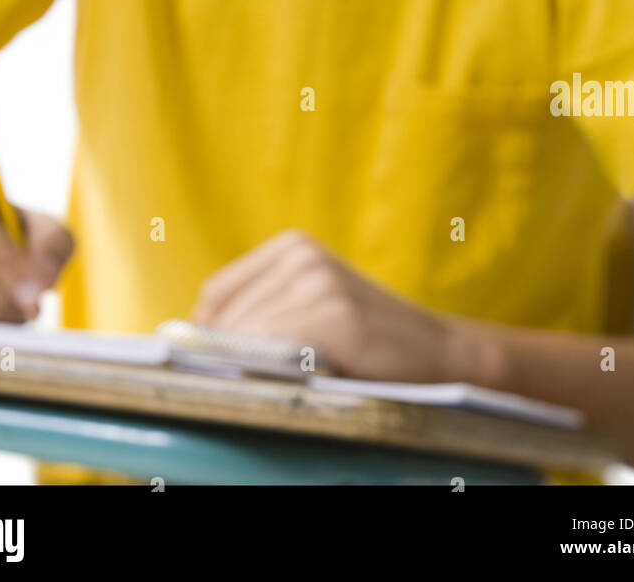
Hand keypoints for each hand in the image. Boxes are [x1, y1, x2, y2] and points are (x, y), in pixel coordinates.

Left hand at [189, 228, 455, 380]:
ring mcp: (319, 280)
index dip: (217, 343)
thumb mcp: (310, 312)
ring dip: (257, 372)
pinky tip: (306, 383)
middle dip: (233, 360)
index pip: (213, 300)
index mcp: (290, 247)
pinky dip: (274, 375)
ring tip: (301, 383)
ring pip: (243, 339)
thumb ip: (258, 313)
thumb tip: (188, 338)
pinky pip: (270, 350)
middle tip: (277, 386)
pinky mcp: (335, 313)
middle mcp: (301, 254)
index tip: (235, 372)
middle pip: (223, 321)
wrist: (444, 357)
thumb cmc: (368, 348)